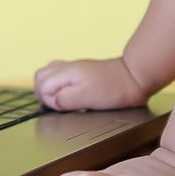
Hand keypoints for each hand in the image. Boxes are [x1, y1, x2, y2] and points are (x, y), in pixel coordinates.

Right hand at [33, 57, 148, 110]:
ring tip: (61, 100)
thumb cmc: (114, 88)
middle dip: (43, 92)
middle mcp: (67, 68)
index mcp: (66, 73)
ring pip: (49, 73)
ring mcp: (74, 69)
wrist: (134, 77)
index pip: (42, 86)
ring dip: (50, 87)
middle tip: (58, 105)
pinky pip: (61, 74)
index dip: (49, 100)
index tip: (62, 107)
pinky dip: (59, 84)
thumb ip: (66, 99)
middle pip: (40, 76)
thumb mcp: (88, 97)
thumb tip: (52, 102)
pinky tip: (70, 93)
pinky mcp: (82, 72)